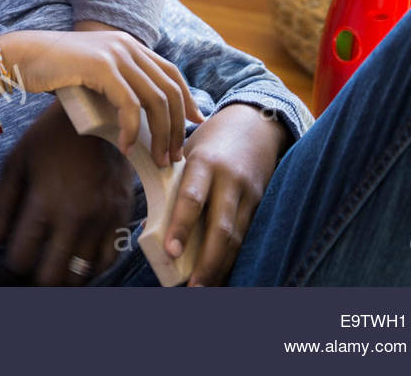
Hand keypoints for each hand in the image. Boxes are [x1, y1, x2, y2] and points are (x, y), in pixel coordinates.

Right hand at [0, 28, 204, 164]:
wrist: (20, 57)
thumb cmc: (51, 70)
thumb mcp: (92, 74)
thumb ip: (115, 85)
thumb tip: (135, 118)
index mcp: (129, 45)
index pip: (171, 74)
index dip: (188, 101)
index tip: (194, 125)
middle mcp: (128, 46)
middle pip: (170, 90)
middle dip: (177, 127)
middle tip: (175, 155)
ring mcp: (116, 54)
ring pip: (156, 100)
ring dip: (161, 134)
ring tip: (158, 158)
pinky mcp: (102, 67)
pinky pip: (129, 104)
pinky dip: (131, 130)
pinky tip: (126, 147)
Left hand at [0, 101, 135, 284]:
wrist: (99, 115)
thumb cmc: (49, 137)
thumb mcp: (16, 163)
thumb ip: (1, 206)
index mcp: (44, 202)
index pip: (21, 257)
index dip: (7, 272)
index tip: (2, 274)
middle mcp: (75, 217)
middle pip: (52, 277)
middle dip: (33, 285)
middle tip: (24, 283)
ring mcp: (102, 220)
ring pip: (82, 275)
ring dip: (62, 281)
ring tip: (48, 276)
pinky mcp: (122, 218)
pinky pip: (108, 261)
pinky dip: (91, 270)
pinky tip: (76, 265)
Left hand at [163, 104, 287, 285]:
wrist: (256, 123)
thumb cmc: (210, 140)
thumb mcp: (186, 152)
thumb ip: (170, 184)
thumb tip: (149, 228)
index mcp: (203, 162)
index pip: (191, 198)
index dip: (181, 225)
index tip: (171, 251)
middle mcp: (229, 180)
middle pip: (220, 227)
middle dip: (207, 261)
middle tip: (193, 286)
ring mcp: (249, 193)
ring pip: (237, 236)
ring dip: (221, 266)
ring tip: (205, 287)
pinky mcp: (261, 203)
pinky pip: (247, 234)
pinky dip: (234, 256)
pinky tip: (223, 274)